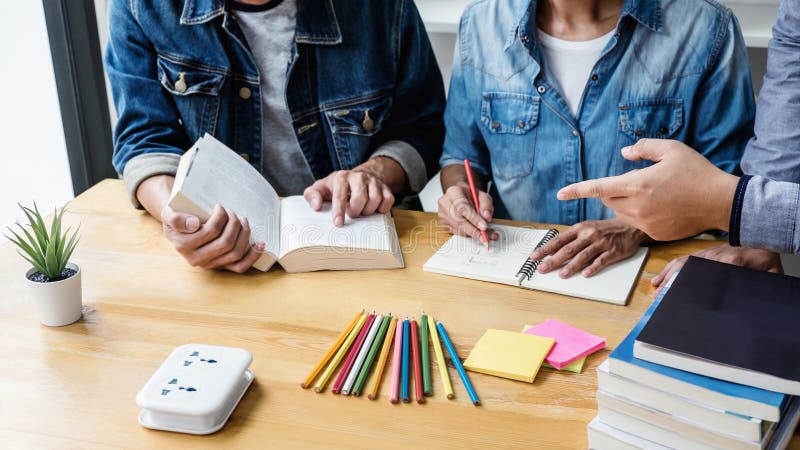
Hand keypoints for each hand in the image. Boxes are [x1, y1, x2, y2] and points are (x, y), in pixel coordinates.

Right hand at [161, 204, 264, 272]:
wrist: (178, 229)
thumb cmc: (177, 218)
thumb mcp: (169, 214)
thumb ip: (176, 218)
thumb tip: (195, 224)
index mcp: (183, 245)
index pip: (210, 231)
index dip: (220, 217)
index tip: (219, 206)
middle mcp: (196, 259)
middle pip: (226, 243)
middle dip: (234, 224)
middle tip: (232, 212)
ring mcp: (210, 264)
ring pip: (235, 253)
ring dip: (244, 234)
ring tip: (242, 220)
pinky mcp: (221, 266)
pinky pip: (240, 266)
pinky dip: (253, 255)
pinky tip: (260, 243)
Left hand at [304, 169, 394, 226]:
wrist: (358, 177)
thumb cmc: (336, 187)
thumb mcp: (321, 188)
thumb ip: (312, 195)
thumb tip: (316, 206)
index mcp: (342, 177)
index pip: (340, 195)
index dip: (339, 210)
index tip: (338, 223)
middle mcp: (359, 176)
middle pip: (360, 198)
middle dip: (355, 211)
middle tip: (352, 214)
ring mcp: (374, 181)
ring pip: (375, 200)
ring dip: (368, 211)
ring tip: (361, 211)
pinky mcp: (385, 187)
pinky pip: (388, 201)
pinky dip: (382, 209)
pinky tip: (374, 209)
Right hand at [437, 182, 499, 241]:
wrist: (461, 196)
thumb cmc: (470, 195)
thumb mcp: (482, 195)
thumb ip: (486, 205)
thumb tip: (486, 217)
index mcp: (454, 192)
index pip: (462, 207)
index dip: (474, 219)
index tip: (484, 226)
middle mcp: (445, 203)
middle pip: (459, 221)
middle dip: (474, 230)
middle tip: (486, 236)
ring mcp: (442, 215)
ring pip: (458, 229)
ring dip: (473, 234)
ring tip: (486, 235)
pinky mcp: (444, 225)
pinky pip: (457, 233)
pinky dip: (468, 234)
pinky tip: (476, 232)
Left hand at [530, 219, 648, 277]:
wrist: (629, 226)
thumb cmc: (603, 229)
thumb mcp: (585, 229)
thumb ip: (571, 239)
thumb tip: (552, 252)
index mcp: (579, 228)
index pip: (559, 240)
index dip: (545, 249)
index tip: (534, 257)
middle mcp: (589, 235)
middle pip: (568, 249)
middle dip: (553, 260)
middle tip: (542, 269)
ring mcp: (601, 243)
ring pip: (583, 256)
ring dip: (571, 266)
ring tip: (561, 275)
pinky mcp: (613, 251)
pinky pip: (601, 260)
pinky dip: (593, 267)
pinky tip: (585, 274)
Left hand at [557, 139, 738, 240]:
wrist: (721, 202)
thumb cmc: (697, 172)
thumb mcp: (671, 149)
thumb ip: (643, 148)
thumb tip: (624, 154)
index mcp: (637, 185)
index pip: (598, 188)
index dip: (577, 190)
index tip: (560, 193)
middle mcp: (637, 207)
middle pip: (608, 199)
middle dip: (614, 189)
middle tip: (640, 180)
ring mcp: (645, 223)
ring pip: (622, 211)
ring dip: (628, 202)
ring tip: (656, 193)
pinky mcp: (654, 234)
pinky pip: (637, 222)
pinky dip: (642, 213)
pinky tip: (665, 206)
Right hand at [652, 245, 782, 295]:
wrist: (763, 234)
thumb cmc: (766, 257)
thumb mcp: (771, 271)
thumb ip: (766, 281)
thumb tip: (756, 297)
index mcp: (731, 261)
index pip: (710, 275)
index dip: (698, 288)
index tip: (686, 301)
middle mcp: (713, 256)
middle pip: (689, 271)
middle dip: (674, 285)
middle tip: (662, 299)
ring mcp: (705, 254)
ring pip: (681, 265)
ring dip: (667, 278)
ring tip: (656, 290)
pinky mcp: (701, 254)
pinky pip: (681, 261)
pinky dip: (668, 270)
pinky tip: (659, 280)